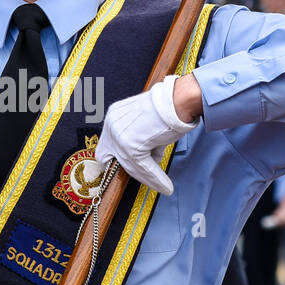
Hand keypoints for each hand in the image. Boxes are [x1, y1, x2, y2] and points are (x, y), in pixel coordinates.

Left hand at [94, 74, 197, 195]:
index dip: (114, 158)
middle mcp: (112, 124)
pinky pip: (140, 168)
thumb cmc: (167, 108)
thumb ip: (137, 137)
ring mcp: (119, 135)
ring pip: (128, 165)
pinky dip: (154, 178)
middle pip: (109, 158)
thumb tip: (142, 159)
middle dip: (125, 169)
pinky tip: (165, 185)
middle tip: (145, 174)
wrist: (178, 99)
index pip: (106, 145)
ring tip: (164, 180)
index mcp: (114, 116)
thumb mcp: (145, 120)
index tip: (123, 167)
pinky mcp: (130, 145)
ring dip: (147, 176)